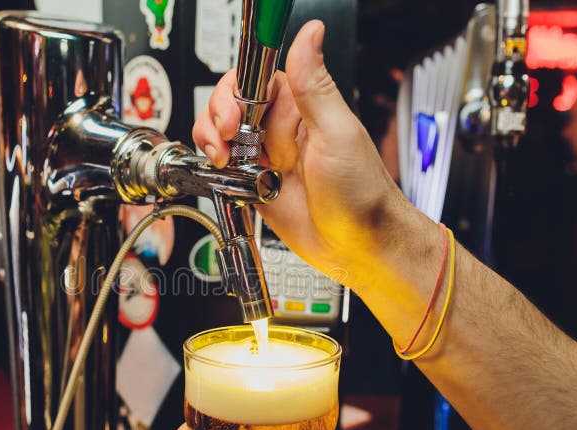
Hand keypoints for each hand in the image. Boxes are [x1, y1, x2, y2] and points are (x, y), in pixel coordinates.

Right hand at [193, 20, 406, 288]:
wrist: (360, 249)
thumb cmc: (362, 194)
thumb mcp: (337, 133)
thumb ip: (314, 84)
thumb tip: (310, 33)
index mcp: (302, 107)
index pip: (252, 78)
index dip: (234, 94)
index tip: (235, 116)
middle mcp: (281, 129)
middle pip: (228, 104)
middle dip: (218, 120)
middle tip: (231, 143)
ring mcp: (266, 157)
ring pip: (221, 134)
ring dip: (214, 145)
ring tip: (228, 162)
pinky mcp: (254, 185)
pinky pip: (223, 168)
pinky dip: (217, 172)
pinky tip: (232, 180)